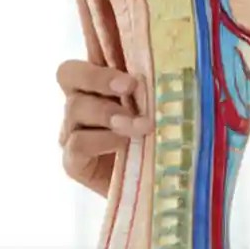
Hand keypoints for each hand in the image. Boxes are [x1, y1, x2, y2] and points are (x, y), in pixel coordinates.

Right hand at [56, 60, 152, 196]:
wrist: (160, 187)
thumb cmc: (164, 140)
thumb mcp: (161, 109)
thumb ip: (157, 90)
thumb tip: (180, 68)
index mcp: (99, 86)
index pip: (81, 61)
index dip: (97, 66)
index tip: (130, 79)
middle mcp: (80, 104)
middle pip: (68, 75)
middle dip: (99, 78)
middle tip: (130, 89)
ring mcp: (72, 132)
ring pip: (75, 107)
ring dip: (110, 113)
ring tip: (140, 126)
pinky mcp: (73, 162)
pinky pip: (76, 143)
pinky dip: (102, 141)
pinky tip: (124, 146)